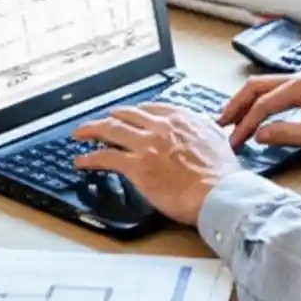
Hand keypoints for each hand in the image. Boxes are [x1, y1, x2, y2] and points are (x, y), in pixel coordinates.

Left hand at [71, 103, 240, 225]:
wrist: (218, 192)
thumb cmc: (221, 173)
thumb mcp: (217, 139)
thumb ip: (206, 129)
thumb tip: (205, 125)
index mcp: (181, 118)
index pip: (150, 108)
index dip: (135, 113)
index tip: (129, 116)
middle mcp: (160, 126)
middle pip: (126, 115)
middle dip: (110, 117)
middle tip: (101, 122)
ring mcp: (146, 145)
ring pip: (110, 130)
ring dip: (91, 130)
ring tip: (80, 133)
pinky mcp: (136, 166)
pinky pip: (105, 157)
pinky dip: (89, 158)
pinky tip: (81, 161)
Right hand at [218, 72, 300, 151]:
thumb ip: (285, 133)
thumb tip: (259, 135)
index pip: (263, 105)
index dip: (246, 124)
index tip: (235, 140)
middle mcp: (299, 77)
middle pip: (256, 87)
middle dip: (236, 105)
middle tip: (221, 124)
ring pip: (264, 86)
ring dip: (246, 102)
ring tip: (231, 119)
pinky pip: (275, 89)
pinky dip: (259, 101)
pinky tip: (254, 113)